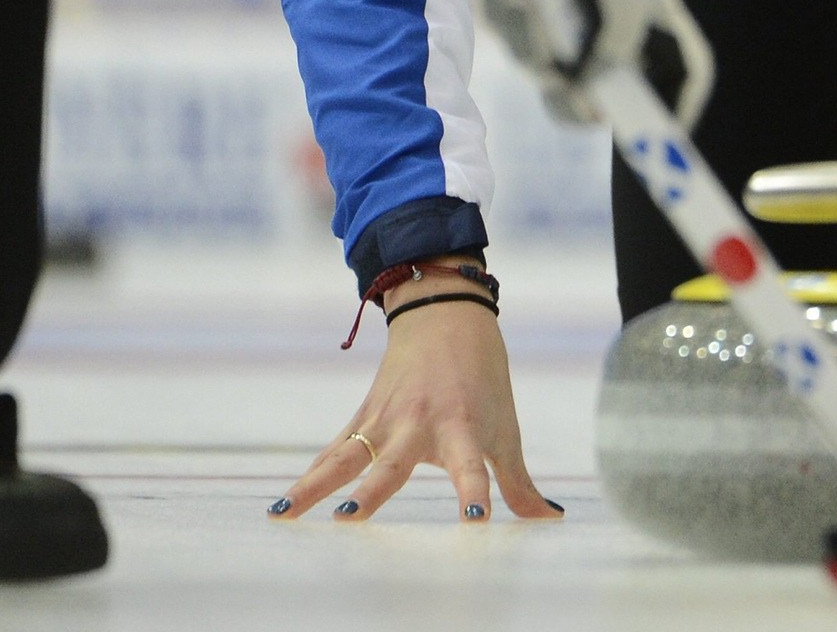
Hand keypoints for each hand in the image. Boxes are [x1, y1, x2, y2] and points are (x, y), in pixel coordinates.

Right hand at [272, 265, 558, 524]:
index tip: (477, 520)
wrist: (445, 316)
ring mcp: (383, 421)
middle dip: (372, 492)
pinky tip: (286, 506)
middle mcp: (418, 425)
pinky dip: (310, 477)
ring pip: (344, 458)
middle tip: (351, 518)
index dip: (474, 494)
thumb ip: (518, 483)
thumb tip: (550, 519)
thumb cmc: (483, 379)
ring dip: (315, 486)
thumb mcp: (506, 429)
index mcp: (462, 428)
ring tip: (285, 514)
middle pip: (392, 464)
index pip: (472, 468)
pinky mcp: (362, 419)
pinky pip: (333, 453)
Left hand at [481, 0, 713, 124]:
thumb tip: (585, 97)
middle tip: (567, 98)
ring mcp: (574, 7)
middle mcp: (618, 14)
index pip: (684, 72)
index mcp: (658, 12)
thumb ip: (614, 60)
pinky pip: (524, 35)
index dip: (678, 112)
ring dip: (540, 49)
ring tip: (532, 7)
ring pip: (557, 63)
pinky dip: (517, 24)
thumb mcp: (621, 7)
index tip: (657, 143)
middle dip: (582, 95)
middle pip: (608, 85)